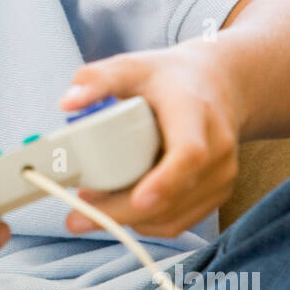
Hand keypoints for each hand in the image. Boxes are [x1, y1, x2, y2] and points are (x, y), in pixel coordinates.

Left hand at [58, 40, 240, 237]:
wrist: (217, 85)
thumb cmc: (168, 78)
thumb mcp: (131, 66)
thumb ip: (98, 80)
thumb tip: (68, 102)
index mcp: (195, 111)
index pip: (190, 153)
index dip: (166, 180)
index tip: (139, 198)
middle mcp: (217, 146)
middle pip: (174, 194)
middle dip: (123, 211)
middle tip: (78, 214)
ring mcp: (221, 174)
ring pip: (172, 216)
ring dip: (129, 218)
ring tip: (92, 202)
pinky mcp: (216, 194)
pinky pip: (176, 222)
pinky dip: (144, 221)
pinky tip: (118, 206)